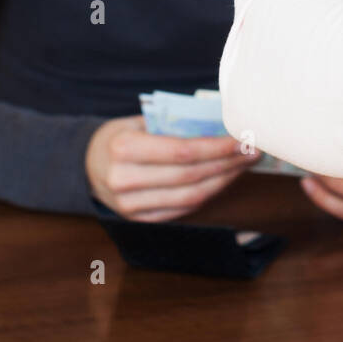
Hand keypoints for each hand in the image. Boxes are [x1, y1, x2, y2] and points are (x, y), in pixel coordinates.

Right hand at [85, 114, 257, 222]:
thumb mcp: (140, 121)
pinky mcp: (140, 220)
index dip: (218, 147)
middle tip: (254, 151)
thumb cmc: (122, 135)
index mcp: (124, 148)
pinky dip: (208, 193)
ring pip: (191, 197)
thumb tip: (224, 125)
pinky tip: (224, 179)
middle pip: (190, 176)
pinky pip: (183, 209)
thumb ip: (174, 125)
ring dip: (224, 181)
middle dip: (228, 164)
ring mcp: (130, 206)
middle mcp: (124, 180)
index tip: (244, 139)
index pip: (182, 151)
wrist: (88, 164)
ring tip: (245, 165)